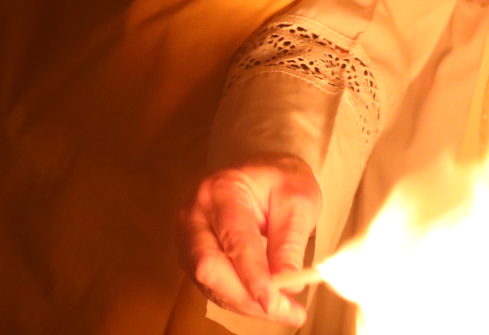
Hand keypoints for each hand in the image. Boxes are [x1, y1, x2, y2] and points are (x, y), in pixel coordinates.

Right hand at [180, 154, 320, 325]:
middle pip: (209, 267)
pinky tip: (267, 304)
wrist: (265, 175)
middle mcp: (196, 214)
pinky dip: (240, 299)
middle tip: (286, 312)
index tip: (274, 302)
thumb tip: (287, 284)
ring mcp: (189, 236)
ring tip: (285, 311)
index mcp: (222, 191)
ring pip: (209, 283)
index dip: (253, 276)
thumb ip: (289, 243)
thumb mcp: (298, 202)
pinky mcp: (193, 255)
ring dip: (246, 303)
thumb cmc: (282, 181)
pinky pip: (212, 286)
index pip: (234, 240)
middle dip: (247, 297)